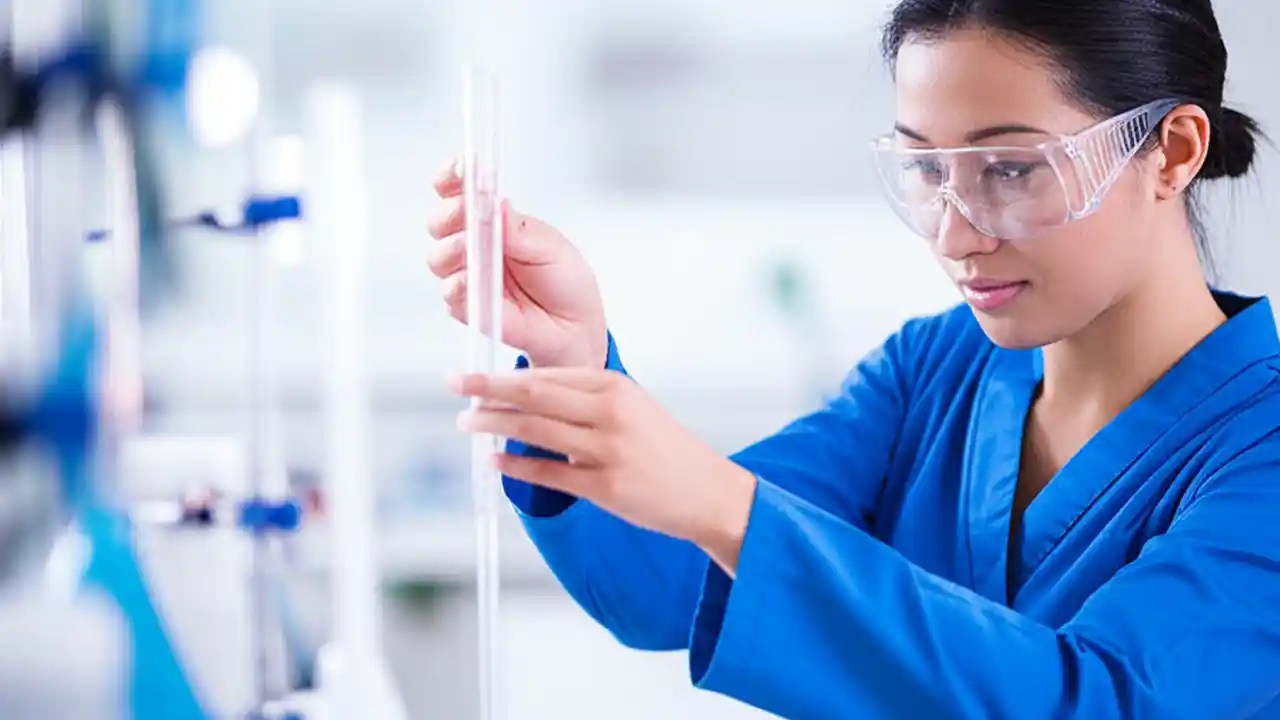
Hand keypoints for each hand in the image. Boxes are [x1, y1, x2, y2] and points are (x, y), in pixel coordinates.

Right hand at [427, 160, 607, 368]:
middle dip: (449, 214)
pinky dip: (457, 285)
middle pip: (439, 221)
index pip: (459, 191)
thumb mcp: (549, 246)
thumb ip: (517, 229)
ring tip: (473, 250)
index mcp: (493, 219)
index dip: (452, 177)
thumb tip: (492, 204)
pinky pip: (450, 294)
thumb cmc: (564, 280)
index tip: (461, 167)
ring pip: (438, 257)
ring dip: (452, 250)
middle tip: (467, 213)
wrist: (574, 326)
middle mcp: (474, 244)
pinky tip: (470, 282)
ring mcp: (468, 274)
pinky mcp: (468, 306)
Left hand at [451, 368, 757, 574]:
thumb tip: (527, 394)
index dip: (504, 376)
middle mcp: (609, 413)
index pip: (547, 375)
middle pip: (534, 395)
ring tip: (465, 423)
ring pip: (536, 431)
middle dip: (488, 389)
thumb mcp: (632, 408)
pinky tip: (494, 463)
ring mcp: (607, 450)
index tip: (473, 377)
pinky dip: (517, 467)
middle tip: (454, 385)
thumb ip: (586, 399)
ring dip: (493, 426)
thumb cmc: (664, 449)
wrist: (708, 491)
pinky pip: (549, 474)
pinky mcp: (605, 487)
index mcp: (614, 387)